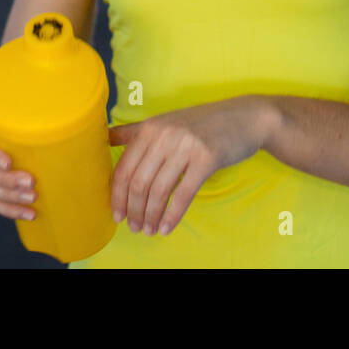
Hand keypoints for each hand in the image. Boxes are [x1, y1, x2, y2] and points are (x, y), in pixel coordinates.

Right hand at [0, 104, 36, 220]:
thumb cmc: (6, 115)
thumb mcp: (9, 108)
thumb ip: (23, 111)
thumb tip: (57, 110)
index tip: (9, 162)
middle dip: (6, 181)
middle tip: (31, 182)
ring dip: (10, 198)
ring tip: (32, 198)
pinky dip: (10, 210)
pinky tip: (28, 213)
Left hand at [109, 96, 274, 236]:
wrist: (243, 117)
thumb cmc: (201, 123)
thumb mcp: (165, 122)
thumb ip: (135, 131)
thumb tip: (104, 138)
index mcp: (149, 128)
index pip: (124, 168)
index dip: (117, 195)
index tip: (116, 214)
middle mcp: (164, 135)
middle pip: (139, 182)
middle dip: (133, 210)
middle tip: (133, 227)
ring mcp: (185, 146)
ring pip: (159, 191)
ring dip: (150, 216)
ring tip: (148, 230)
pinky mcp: (206, 159)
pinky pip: (183, 194)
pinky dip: (172, 215)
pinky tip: (166, 228)